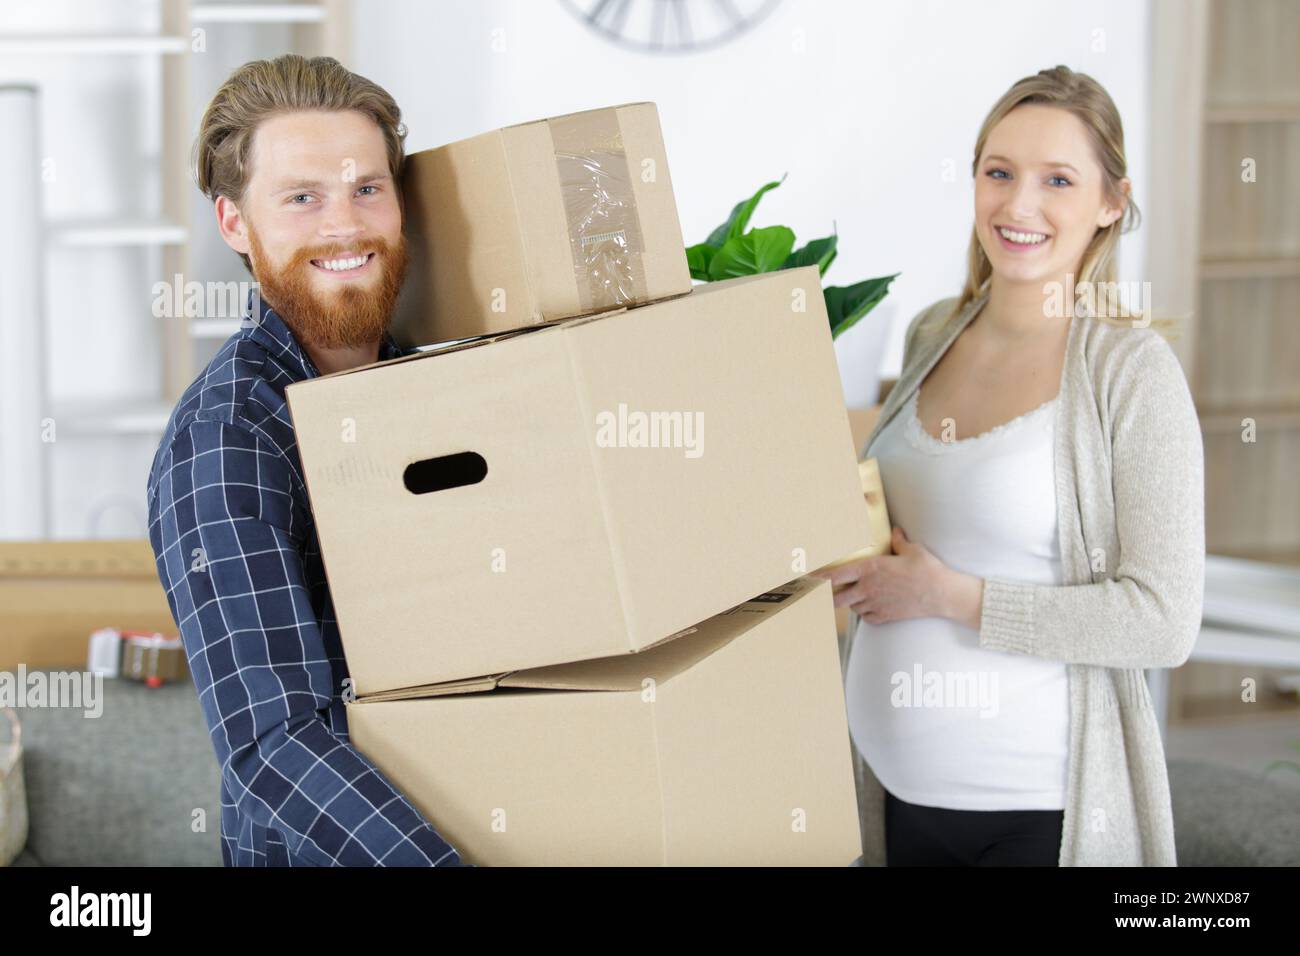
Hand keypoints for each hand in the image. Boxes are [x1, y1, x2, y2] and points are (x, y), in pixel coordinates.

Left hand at [812, 526, 961, 625]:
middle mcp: (869, 588)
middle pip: (837, 598)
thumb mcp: (912, 550)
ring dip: (849, 602)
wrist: (943, 595)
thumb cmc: (928, 570)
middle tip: (821, 594)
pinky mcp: (885, 617)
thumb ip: (898, 541)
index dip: (820, 578)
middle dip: (827, 597)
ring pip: (852, 607)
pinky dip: (863, 613)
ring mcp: (876, 604)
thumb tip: (896, 531)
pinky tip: (867, 606)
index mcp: (872, 569)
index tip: (808, 578)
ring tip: (852, 595)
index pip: (837, 575)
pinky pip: (865, 617)